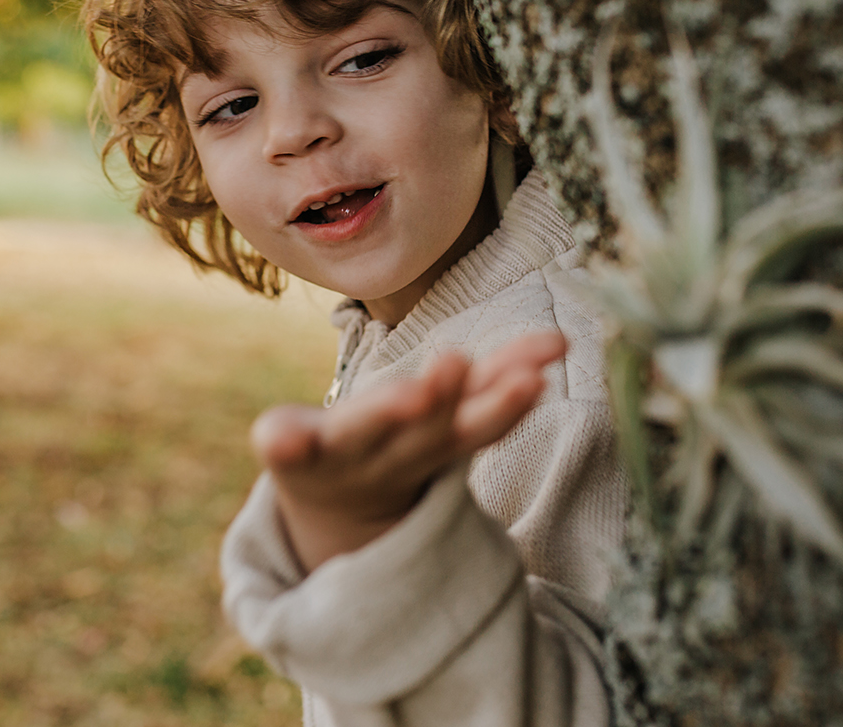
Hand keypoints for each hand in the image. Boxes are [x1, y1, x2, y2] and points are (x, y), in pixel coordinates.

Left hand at [251, 330, 565, 571]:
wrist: (333, 501)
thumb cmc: (399, 440)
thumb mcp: (452, 415)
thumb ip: (504, 377)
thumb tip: (563, 341)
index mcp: (435, 445)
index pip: (472, 428)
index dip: (500, 407)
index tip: (533, 381)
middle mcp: (392, 454)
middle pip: (420, 433)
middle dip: (438, 401)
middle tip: (454, 364)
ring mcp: (340, 453)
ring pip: (364, 435)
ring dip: (380, 413)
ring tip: (403, 389)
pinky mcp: (290, 452)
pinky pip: (285, 449)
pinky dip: (284, 445)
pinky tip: (279, 438)